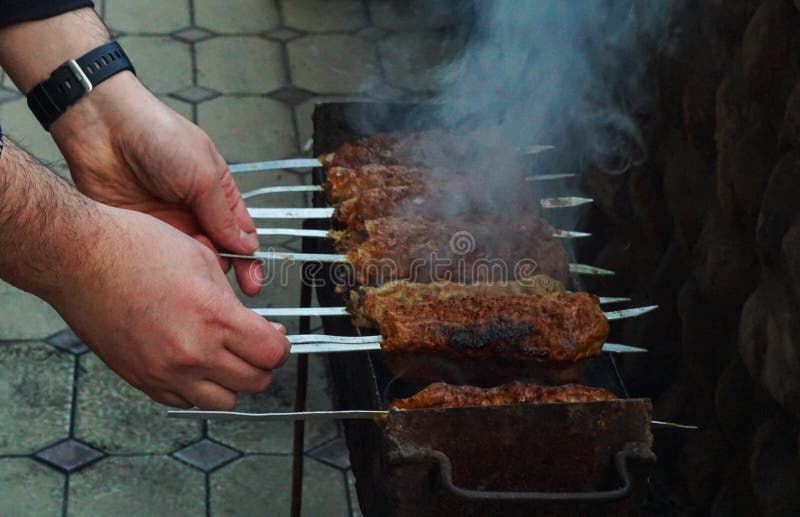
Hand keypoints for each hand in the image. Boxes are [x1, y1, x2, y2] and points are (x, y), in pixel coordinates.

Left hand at [48, 73, 262, 294]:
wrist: (103, 128)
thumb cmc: (158, 135)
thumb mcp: (204, 175)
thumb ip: (224, 216)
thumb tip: (246, 246)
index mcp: (217, 194)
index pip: (241, 234)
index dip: (250, 259)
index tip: (252, 281)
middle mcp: (194, 211)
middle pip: (218, 252)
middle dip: (224, 266)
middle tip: (219, 273)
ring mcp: (167, 224)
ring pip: (190, 261)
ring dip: (195, 265)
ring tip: (191, 253)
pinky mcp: (140, 233)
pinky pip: (158, 259)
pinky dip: (167, 266)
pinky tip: (169, 260)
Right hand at [49, 204, 289, 409]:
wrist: (80, 258)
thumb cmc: (136, 248)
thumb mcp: (203, 260)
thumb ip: (234, 300)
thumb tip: (257, 325)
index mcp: (214, 318)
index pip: (272, 354)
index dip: (281, 346)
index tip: (277, 337)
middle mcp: (191, 352)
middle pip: (255, 382)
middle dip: (263, 364)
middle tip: (257, 346)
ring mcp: (164, 371)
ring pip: (224, 401)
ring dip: (232, 382)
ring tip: (226, 358)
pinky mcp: (141, 379)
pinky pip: (184, 401)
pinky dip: (197, 388)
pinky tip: (194, 363)